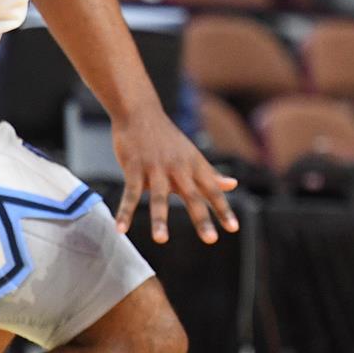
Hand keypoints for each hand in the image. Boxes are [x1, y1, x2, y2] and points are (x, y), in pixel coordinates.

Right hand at [112, 111, 239, 244]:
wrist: (140, 112)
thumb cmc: (167, 138)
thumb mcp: (192, 155)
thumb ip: (210, 174)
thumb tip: (232, 185)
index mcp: (194, 166)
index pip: (213, 191)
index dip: (223, 209)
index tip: (233, 228)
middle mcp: (178, 168)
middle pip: (192, 196)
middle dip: (202, 219)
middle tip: (211, 239)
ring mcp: (156, 168)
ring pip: (159, 197)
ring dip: (160, 219)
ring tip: (161, 240)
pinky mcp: (135, 168)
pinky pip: (130, 193)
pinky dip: (125, 211)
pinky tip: (120, 229)